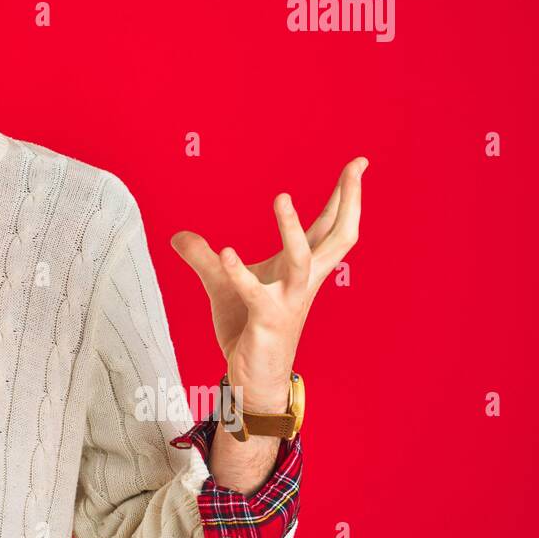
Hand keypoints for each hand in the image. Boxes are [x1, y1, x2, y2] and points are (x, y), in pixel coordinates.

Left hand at [169, 157, 367, 408]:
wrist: (253, 375)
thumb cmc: (248, 327)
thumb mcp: (222, 285)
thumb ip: (203, 258)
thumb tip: (178, 235)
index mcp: (300, 269)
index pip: (329, 225)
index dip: (345, 195)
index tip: (359, 162)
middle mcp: (303, 282)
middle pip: (338, 237)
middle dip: (349, 200)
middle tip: (355, 166)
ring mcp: (288, 301)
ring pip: (302, 260)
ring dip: (291, 228)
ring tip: (281, 197)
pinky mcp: (267, 321)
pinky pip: (255, 294)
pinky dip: (239, 274)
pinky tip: (224, 252)